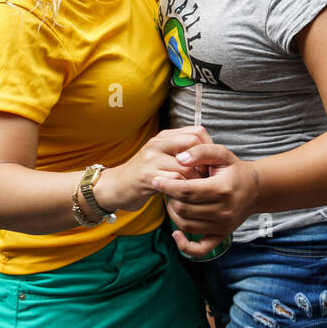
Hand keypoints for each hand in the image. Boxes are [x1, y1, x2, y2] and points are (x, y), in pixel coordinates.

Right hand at [93, 126, 211, 213]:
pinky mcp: (146, 176)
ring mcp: (151, 159)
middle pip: (193, 144)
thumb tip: (209, 157)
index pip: (197, 132)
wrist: (116, 187)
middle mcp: (157, 144)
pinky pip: (174, 181)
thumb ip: (181, 152)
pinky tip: (182, 196)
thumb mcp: (162, 157)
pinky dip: (182, 190)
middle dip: (204, 163)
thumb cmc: (144, 174)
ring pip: (185, 165)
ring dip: (195, 181)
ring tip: (195, 189)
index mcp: (164, 137)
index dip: (208, 148)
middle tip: (205, 177)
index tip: (210, 164)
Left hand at [151, 143, 260, 254]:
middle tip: (167, 188)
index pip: (186, 191)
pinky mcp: (222, 235)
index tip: (156, 180)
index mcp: (222, 189)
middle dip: (170, 198)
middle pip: (183, 208)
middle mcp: (223, 210)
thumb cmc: (234, 169)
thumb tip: (179, 158)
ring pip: (186, 225)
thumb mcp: (221, 153)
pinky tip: (176, 233)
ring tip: (173, 201)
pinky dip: (184, 245)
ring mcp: (223, 225)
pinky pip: (199, 249)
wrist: (256, 189)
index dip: (167, 186)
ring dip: (173, 213)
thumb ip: (200, 151)